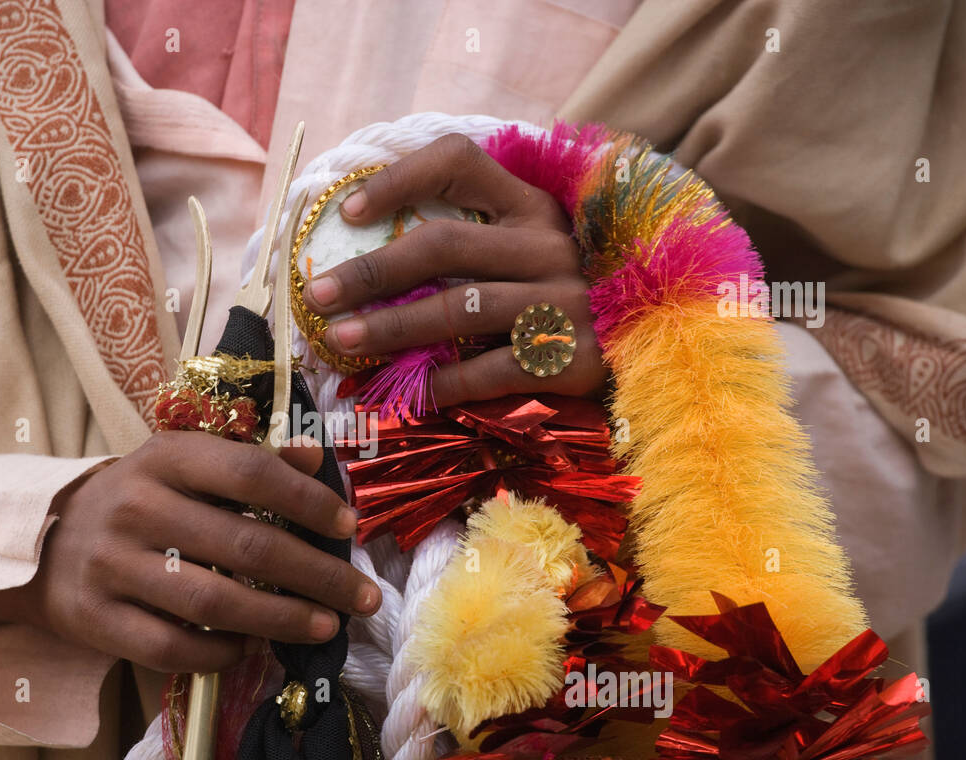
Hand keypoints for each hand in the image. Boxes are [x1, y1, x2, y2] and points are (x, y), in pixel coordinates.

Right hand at [0, 431, 381, 672]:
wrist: (43, 541)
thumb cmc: (138, 499)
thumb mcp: (184, 464)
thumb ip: (251, 459)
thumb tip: (318, 458)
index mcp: (166, 457)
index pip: (251, 472)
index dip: (309, 500)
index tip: (349, 526)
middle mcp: (136, 506)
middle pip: (245, 545)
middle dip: (317, 574)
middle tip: (364, 595)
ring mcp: (112, 566)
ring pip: (213, 602)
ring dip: (281, 620)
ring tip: (326, 626)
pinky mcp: (96, 619)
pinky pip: (172, 648)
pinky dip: (220, 653)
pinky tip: (252, 649)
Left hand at [302, 133, 605, 403]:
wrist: (648, 354)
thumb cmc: (564, 301)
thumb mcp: (531, 251)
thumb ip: (474, 240)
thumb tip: (371, 256)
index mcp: (532, 206)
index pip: (459, 161)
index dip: (397, 178)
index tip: (347, 211)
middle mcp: (548, 246)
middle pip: (443, 244)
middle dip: (371, 269)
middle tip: (317, 293)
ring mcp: (562, 302)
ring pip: (457, 309)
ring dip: (390, 327)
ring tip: (340, 339)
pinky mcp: (570, 359)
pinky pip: (487, 371)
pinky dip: (440, 383)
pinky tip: (406, 392)